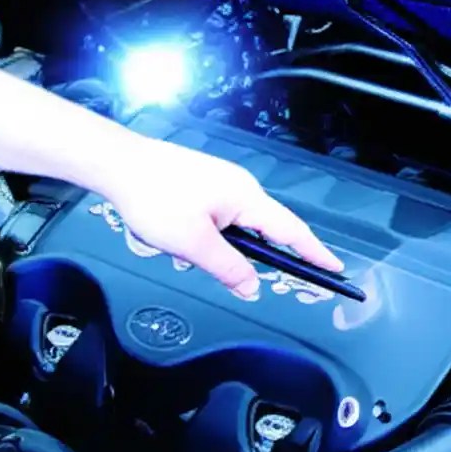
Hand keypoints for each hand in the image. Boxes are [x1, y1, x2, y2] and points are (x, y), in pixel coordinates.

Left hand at [94, 138, 343, 297]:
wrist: (118, 165)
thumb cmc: (153, 195)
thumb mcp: (194, 244)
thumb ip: (228, 268)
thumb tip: (252, 286)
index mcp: (245, 198)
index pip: (291, 232)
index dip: (313, 254)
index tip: (333, 269)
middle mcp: (238, 187)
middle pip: (261, 231)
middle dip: (246, 257)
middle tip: (239, 276)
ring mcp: (219, 184)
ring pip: (231, 228)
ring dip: (212, 248)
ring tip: (178, 248)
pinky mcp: (201, 185)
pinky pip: (214, 219)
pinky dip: (201, 236)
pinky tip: (171, 239)